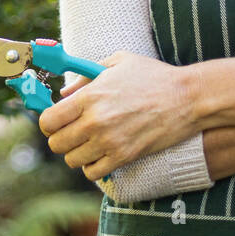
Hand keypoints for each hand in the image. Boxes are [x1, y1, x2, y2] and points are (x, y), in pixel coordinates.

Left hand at [38, 51, 198, 180]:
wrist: (187, 98)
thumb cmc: (152, 76)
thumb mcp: (117, 62)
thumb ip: (85, 76)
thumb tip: (63, 94)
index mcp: (89, 96)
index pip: (48, 121)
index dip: (48, 122)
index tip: (56, 120)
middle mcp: (95, 121)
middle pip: (56, 144)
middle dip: (61, 138)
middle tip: (73, 131)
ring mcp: (109, 142)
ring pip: (72, 160)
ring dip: (77, 153)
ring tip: (89, 142)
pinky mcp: (124, 157)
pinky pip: (92, 173)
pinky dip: (92, 166)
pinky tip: (101, 154)